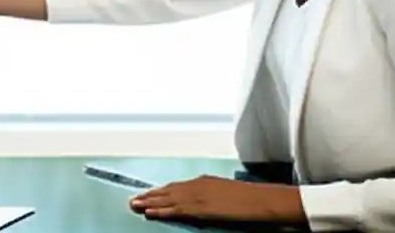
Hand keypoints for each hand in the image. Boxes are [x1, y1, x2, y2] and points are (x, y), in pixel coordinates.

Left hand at [130, 176, 304, 224]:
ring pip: (167, 199)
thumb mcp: (225, 192)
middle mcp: (197, 186)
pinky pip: (176, 210)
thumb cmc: (249, 198)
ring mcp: (197, 196)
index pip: (176, 186)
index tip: (147, 194)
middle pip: (167, 190)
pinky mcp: (201, 208)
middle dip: (150, 195)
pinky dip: (161, 211)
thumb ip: (211, 194)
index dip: (160, 191)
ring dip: (150, 202)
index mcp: (203, 181)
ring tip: (134, 205)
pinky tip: (150, 213)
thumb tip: (202, 202)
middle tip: (133, 199)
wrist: (262, 200)